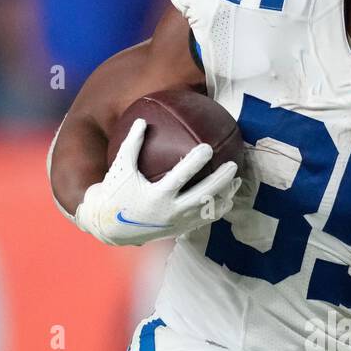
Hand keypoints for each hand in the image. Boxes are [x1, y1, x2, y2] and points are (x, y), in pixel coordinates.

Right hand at [75, 118, 240, 245]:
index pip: (181, 177)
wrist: (112, 226)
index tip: (208, 147)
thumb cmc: (116, 192)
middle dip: (220, 181)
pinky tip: (227, 197)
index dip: (195, 162)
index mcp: (156, 196)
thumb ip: (131, 144)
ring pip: (208, 210)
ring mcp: (178, 223)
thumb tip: (141, 120)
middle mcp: (170, 212)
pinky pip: (204, 220)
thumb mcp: (121, 168)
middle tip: (234, 165)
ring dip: (225, 196)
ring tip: (238, 181)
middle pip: (203, 196)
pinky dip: (218, 208)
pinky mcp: (181, 230)